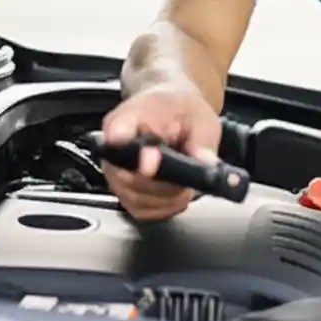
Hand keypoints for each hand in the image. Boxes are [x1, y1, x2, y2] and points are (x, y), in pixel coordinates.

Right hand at [100, 85, 221, 220]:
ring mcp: (115, 169)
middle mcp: (114, 144)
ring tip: (184, 186)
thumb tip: (206, 164)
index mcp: (131, 116)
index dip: (134, 155)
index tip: (151, 165)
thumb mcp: (201, 118)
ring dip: (166, 199)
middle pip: (128, 178)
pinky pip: (139, 209)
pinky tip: (175, 195)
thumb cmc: (180, 110)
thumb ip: (202, 142)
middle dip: (164, 185)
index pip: (119, 135)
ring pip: (135, 198)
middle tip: (187, 182)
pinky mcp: (122, 189)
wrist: (170, 110)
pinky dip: (163, 208)